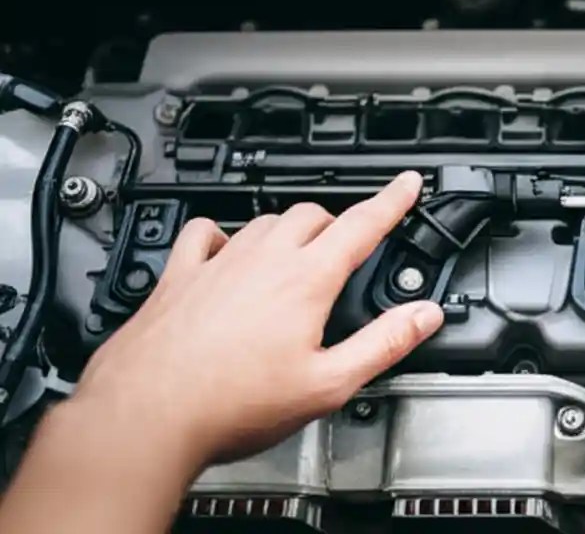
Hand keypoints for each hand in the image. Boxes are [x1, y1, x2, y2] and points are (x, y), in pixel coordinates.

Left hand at [69, 170, 441, 468]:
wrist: (147, 414)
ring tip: (299, 253)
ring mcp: (218, 263)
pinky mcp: (179, 277)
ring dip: (290, 229)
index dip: (391, 200)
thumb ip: (383, 343)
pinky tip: (225, 246)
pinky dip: (223, 233)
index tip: (406, 184)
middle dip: (339, 223)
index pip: (362, 224)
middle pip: (313, 215)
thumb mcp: (328, 384)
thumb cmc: (232, 404)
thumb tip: (424, 315)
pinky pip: (204, 233)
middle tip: (351, 244)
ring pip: (264, 221)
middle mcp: (262, 260)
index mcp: (306, 281)